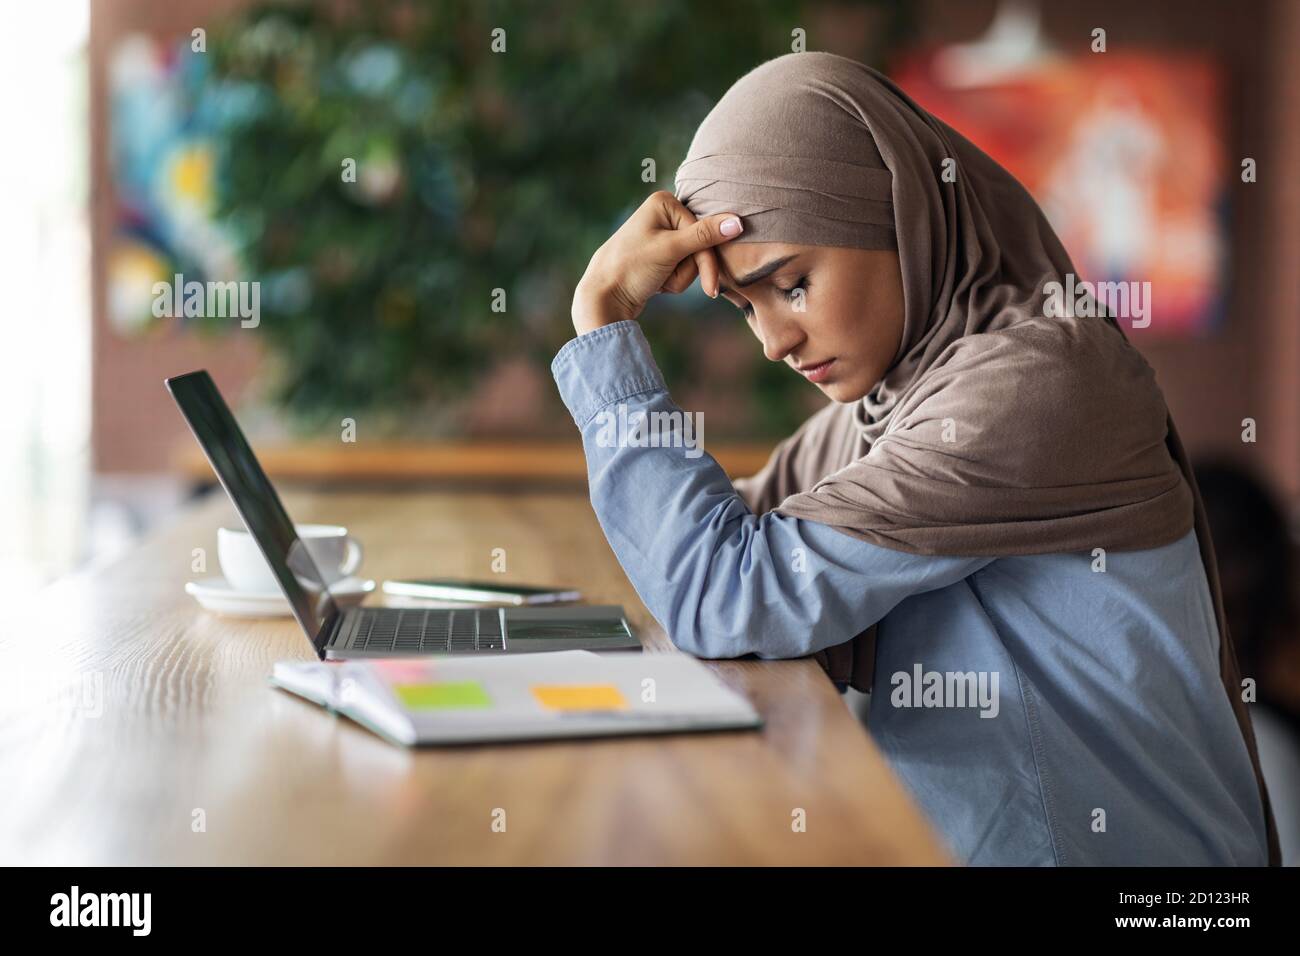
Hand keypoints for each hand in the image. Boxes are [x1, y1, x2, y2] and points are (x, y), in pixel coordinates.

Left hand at [571, 190, 742, 334]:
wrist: (602, 298)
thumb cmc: (631, 268)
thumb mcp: (671, 250)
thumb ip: (705, 236)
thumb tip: (738, 221)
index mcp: (663, 202)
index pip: (703, 231)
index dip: (706, 262)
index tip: (709, 288)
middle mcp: (662, 214)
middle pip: (699, 246)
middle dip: (687, 270)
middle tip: (667, 282)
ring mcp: (660, 235)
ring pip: (691, 260)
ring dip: (678, 278)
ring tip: (656, 280)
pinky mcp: (658, 255)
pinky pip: (680, 268)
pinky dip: (671, 281)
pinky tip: (654, 284)